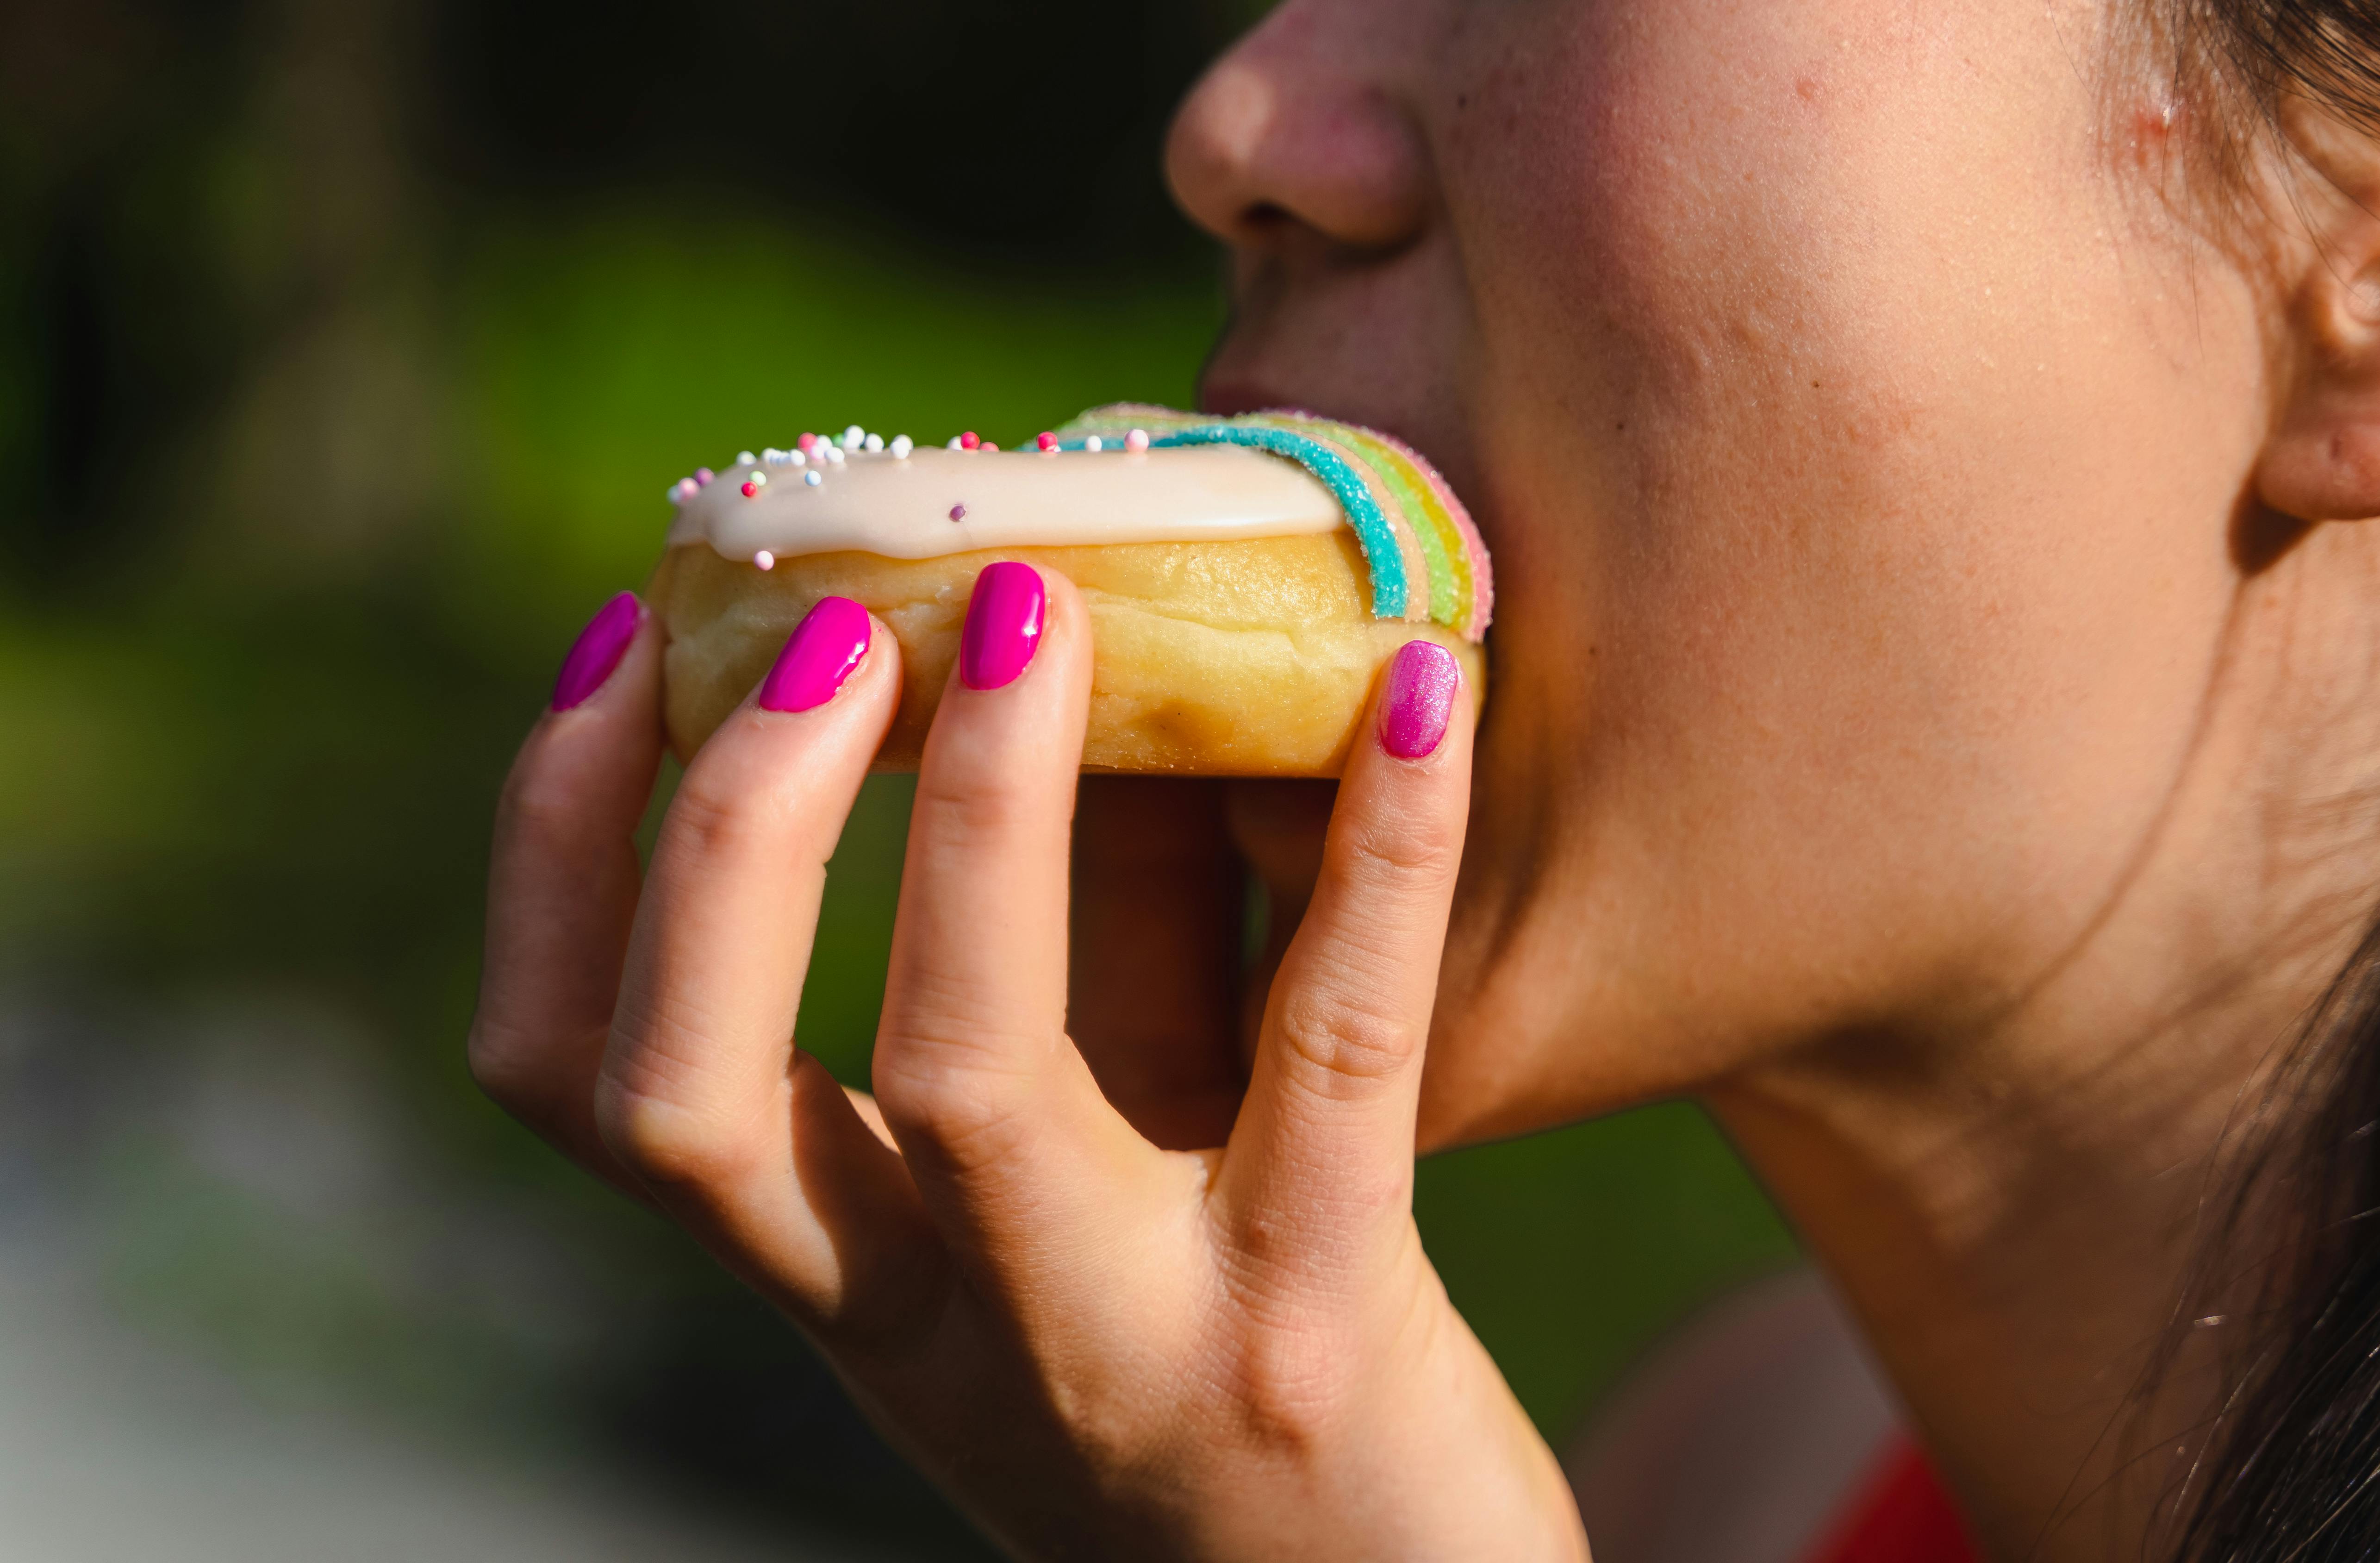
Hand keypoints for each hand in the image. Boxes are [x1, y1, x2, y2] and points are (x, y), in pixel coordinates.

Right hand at [468, 576, 1584, 1560]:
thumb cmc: (1223, 1357)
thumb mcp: (1096, 1176)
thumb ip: (1072, 951)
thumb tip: (1048, 645)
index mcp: (848, 1269)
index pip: (585, 1082)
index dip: (551, 858)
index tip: (614, 647)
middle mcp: (933, 1321)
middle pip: (699, 1094)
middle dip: (730, 831)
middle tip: (828, 617)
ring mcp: (1119, 1338)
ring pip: (965, 1075)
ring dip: (976, 816)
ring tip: (1038, 604)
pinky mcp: (1320, 1329)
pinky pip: (1331, 1048)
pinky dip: (1381, 845)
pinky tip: (1432, 681)